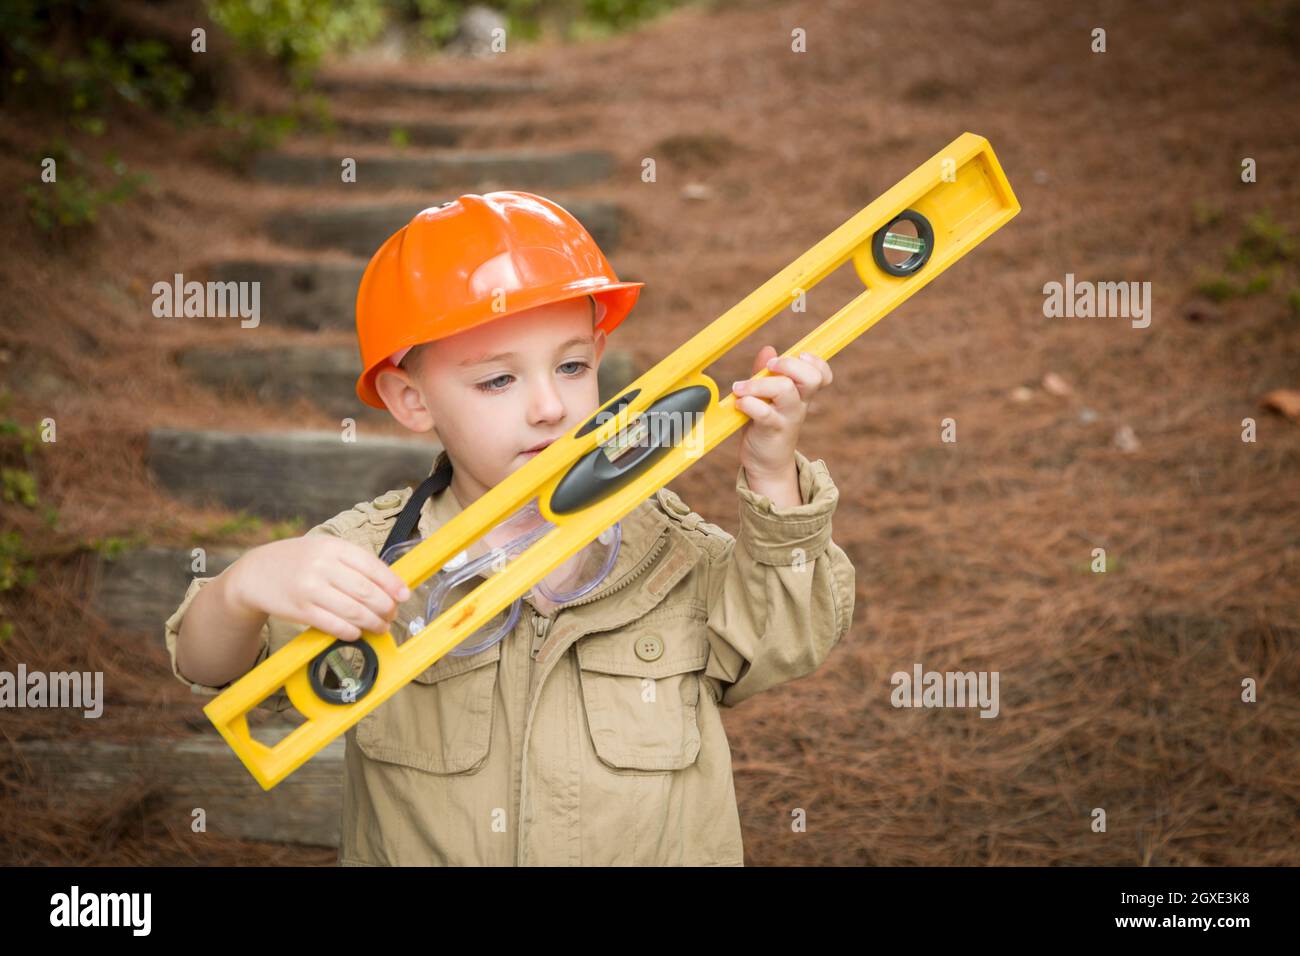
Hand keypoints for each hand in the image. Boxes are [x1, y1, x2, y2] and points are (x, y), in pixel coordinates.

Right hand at [227, 536, 410, 641]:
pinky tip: (357, 632)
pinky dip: (351, 631)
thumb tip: (390, 584)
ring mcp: (310, 588)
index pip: (372, 566)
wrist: (254, 573)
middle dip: (386, 607)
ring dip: (373, 623)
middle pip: (366, 591)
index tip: (404, 596)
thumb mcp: (323, 550)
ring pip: (353, 611)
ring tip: (381, 627)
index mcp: (332, 546)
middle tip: (392, 615)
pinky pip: (334, 625)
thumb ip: (353, 563)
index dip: (392, 584)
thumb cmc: (297, 561)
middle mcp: (322, 565)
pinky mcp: (300, 610)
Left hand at [730, 345, 833, 499]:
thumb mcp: (766, 397)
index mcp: (801, 395)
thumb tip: (768, 349)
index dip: (815, 362)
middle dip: (789, 364)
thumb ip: (766, 374)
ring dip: (759, 384)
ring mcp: (787, 418)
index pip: (822, 374)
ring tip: (740, 388)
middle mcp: (799, 405)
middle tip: (770, 366)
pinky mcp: (771, 431)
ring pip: (785, 389)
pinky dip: (749, 404)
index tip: (798, 356)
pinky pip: (764, 412)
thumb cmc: (765, 426)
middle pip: (810, 377)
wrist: (767, 465)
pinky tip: (739, 404)